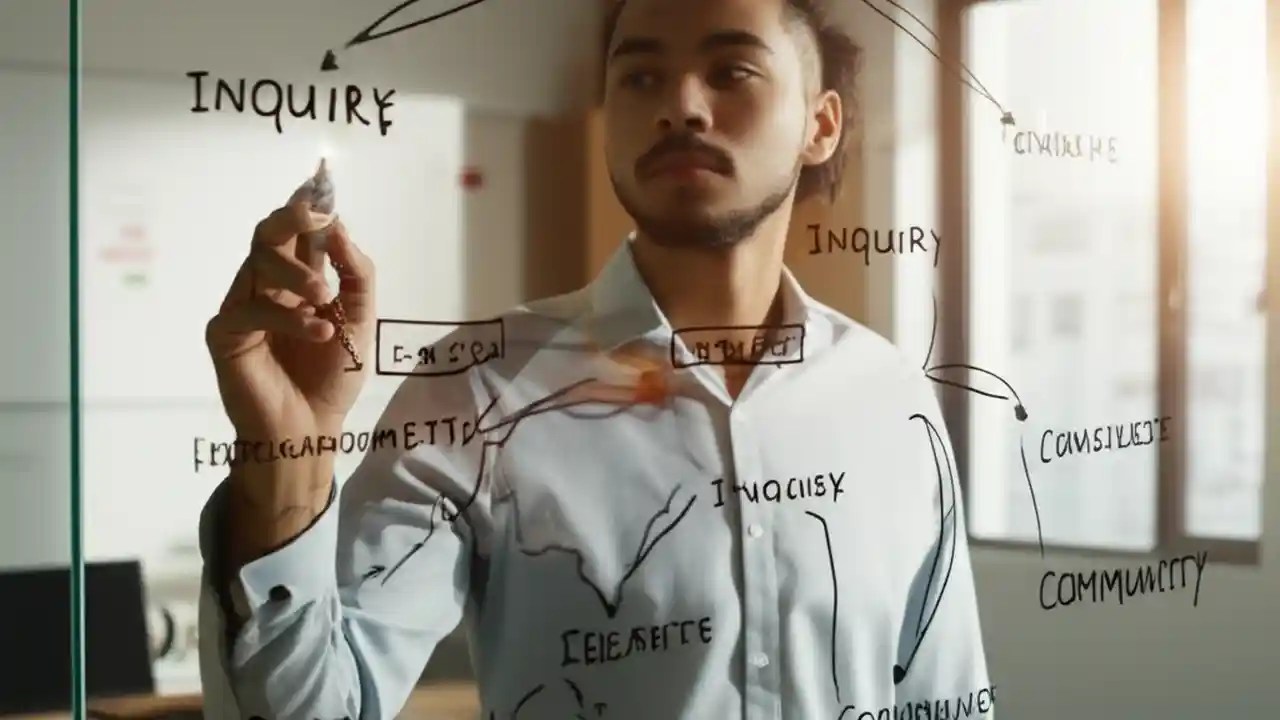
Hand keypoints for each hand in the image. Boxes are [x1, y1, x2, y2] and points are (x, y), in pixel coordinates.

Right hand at [205, 202, 375, 443]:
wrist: (311, 427)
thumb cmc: (332, 374)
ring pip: (258, 263)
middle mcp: (267, 285)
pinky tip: (318, 331)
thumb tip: (337, 225)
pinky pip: (250, 309)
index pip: (296, 232)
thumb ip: (355, 273)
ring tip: (325, 299)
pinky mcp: (225, 333)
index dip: (305, 206)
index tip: (320, 187)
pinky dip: (288, 316)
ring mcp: (243, 306)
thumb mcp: (361, 319)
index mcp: (298, 278)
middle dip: (290, 218)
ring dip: (297, 273)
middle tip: (317, 219)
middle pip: (267, 234)